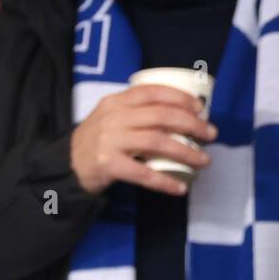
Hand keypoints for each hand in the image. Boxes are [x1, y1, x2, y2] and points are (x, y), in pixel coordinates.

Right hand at [70, 84, 216, 196]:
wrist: (67, 165)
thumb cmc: (100, 140)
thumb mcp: (112, 116)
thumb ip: (137, 111)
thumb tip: (183, 113)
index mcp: (116, 102)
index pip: (152, 92)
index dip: (180, 98)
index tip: (201, 109)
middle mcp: (113, 118)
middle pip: (161, 116)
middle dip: (192, 124)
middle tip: (211, 134)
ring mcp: (110, 141)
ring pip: (158, 142)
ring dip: (187, 152)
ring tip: (204, 160)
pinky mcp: (108, 165)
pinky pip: (143, 174)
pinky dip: (165, 181)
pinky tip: (180, 187)